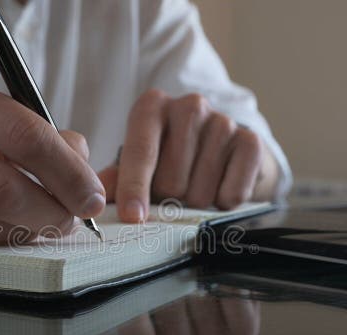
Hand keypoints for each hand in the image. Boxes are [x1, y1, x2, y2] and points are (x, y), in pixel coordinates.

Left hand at [99, 90, 278, 222]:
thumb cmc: (172, 162)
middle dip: (169, 200)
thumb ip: (117, 181)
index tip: (133, 217)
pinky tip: (220, 190)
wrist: (225, 156)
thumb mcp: (140, 167)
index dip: (134, 188)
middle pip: (171, 180)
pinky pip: (231, 193)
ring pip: (200, 192)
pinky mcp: (251, 141)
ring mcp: (223, 121)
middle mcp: (188, 106)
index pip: (140, 152)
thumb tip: (95, 199)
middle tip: (173, 195)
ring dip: (196, 204)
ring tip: (197, 190)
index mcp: (152, 108)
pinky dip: (223, 204)